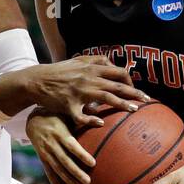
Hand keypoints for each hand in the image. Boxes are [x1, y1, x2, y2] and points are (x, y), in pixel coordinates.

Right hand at [7, 55, 147, 129]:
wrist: (37, 80)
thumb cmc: (59, 72)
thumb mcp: (78, 61)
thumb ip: (96, 61)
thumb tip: (113, 63)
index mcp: (91, 67)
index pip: (118, 71)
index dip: (130, 80)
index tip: (136, 89)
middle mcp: (88, 78)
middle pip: (117, 85)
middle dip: (134, 92)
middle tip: (146, 100)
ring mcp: (79, 91)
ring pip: (106, 97)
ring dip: (122, 104)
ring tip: (133, 110)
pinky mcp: (69, 104)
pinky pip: (82, 114)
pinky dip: (91, 118)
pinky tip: (100, 122)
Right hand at [26, 112, 94, 183]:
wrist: (33, 120)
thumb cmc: (57, 116)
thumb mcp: (68, 115)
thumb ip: (84, 119)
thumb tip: (102, 122)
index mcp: (60, 133)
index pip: (72, 146)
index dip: (81, 155)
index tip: (93, 163)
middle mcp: (52, 144)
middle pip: (65, 161)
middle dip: (76, 172)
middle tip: (88, 181)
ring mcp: (46, 153)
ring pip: (57, 169)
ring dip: (68, 180)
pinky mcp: (43, 159)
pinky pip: (50, 174)